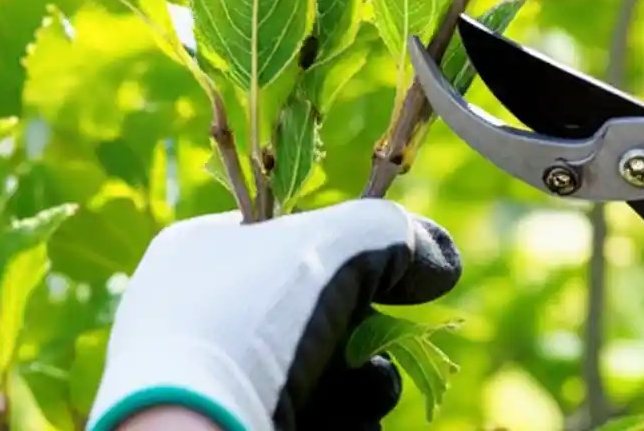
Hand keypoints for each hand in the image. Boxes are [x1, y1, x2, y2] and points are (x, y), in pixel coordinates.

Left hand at [87, 199, 461, 430]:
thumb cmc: (251, 324)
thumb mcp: (333, 245)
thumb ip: (393, 232)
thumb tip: (439, 261)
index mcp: (203, 252)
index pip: (296, 234)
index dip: (352, 249)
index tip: (393, 269)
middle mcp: (207, 315)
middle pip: (324, 308)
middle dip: (369, 329)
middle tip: (371, 338)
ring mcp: (222, 380)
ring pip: (329, 372)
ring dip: (365, 383)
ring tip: (355, 392)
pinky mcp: (242, 424)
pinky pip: (323, 416)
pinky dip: (347, 421)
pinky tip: (342, 423)